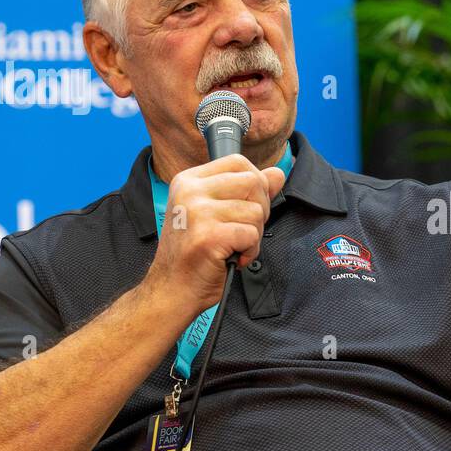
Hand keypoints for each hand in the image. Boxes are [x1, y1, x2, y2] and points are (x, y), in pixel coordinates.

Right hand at [145, 153, 286, 313]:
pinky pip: (252, 234)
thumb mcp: (217, 213)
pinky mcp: (208, 235)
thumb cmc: (196, 253)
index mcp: (189, 180)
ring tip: (233, 247)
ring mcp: (197, 212)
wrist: (172, 288)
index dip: (255, 184)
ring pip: (256, 211)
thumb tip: (277, 173)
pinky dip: (250, 250)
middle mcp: (190, 191)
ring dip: (254, 235)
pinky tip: (232, 257)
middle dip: (259, 210)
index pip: (238, 162)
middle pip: (252, 182)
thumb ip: (248, 191)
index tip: (245, 207)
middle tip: (241, 231)